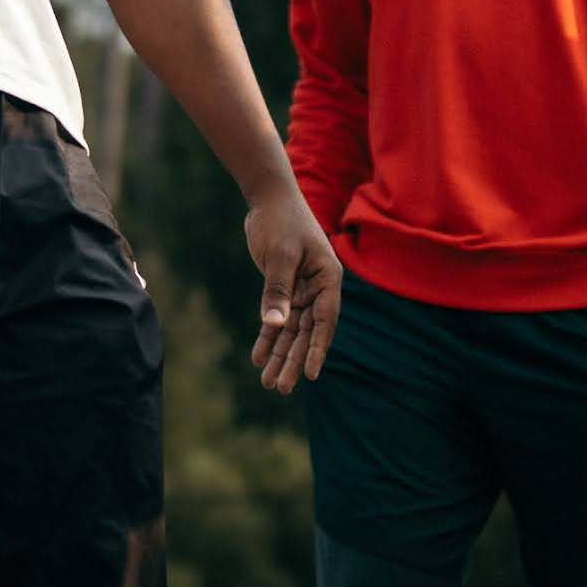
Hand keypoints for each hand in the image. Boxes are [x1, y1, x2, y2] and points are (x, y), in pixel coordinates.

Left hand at [244, 179, 343, 393]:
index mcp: (328, 278)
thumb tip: (274, 325)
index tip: (311, 375)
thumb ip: (277, 290)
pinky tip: (258, 357)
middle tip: (281, 388)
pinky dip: (267, 337)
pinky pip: (276, 318)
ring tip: (268, 382)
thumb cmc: (280, 220)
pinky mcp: (283, 288)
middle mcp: (317, 288)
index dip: (318, 349)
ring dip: (279, 355)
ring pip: (291, 330)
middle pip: (307, 332)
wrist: (268, 198)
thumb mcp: (280, 255)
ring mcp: (301, 290)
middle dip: (294, 361)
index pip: (325, 321)